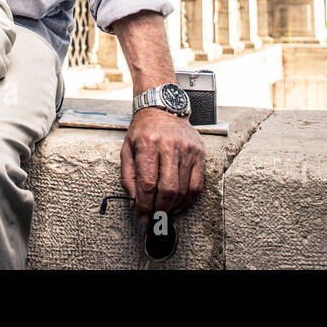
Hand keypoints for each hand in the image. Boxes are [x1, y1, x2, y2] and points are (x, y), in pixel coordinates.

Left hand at [121, 107, 205, 226]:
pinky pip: (197, 185)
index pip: (148, 183)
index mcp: (148, 143)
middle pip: (167, 189)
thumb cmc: (143, 130)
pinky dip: (187, 200)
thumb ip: (128, 176)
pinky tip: (178, 205)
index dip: (144, 205)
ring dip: (172, 208)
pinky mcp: (199, 153)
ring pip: (182, 190)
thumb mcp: (127, 149)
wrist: (164, 108)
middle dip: (158, 209)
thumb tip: (135, 202)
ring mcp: (187, 149)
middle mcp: (170, 145)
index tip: (140, 216)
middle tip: (152, 218)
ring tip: (163, 213)